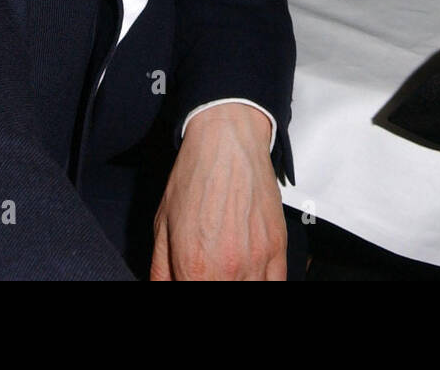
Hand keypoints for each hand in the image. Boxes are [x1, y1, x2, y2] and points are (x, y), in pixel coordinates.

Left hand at [150, 103, 285, 279]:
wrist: (227, 142)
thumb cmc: (195, 176)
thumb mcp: (161, 227)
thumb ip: (161, 271)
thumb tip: (162, 287)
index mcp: (195, 268)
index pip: (193, 298)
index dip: (188, 287)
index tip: (187, 279)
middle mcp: (229, 269)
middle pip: (224, 295)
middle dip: (210, 283)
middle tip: (206, 272)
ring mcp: (258, 259)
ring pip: (252, 291)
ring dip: (236, 283)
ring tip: (224, 272)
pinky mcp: (278, 247)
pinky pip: (276, 282)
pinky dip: (262, 283)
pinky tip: (248, 275)